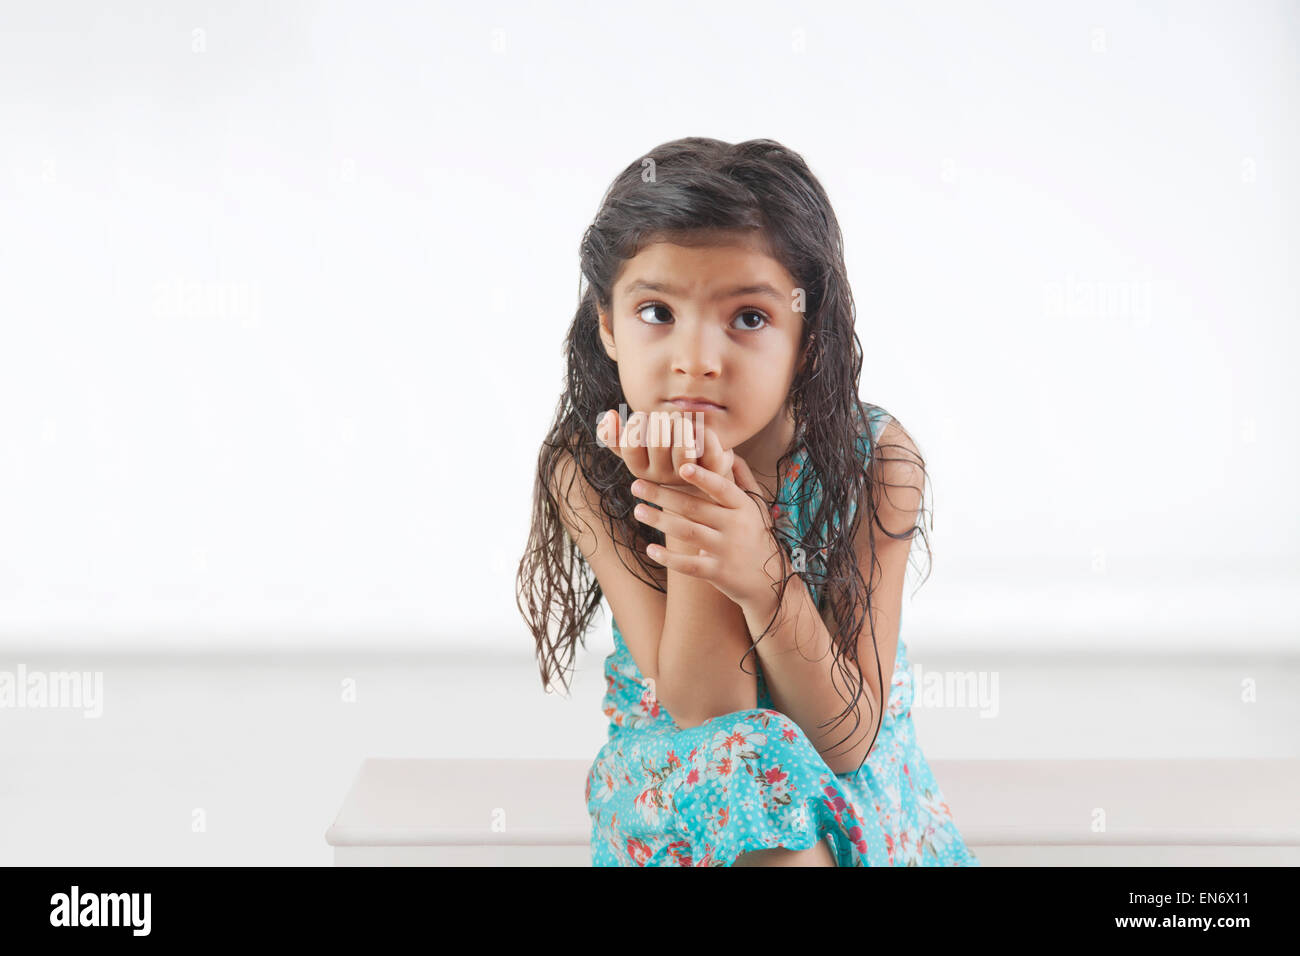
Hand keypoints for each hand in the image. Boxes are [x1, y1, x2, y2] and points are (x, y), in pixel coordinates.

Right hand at [596, 407, 733, 493]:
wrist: (697, 468)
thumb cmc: (662, 451)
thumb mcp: (635, 446)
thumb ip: (614, 435)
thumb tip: (609, 415)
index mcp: (640, 469)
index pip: (631, 445)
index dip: (637, 424)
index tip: (643, 417)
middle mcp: (662, 476)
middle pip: (658, 442)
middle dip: (660, 420)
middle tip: (663, 417)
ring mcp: (687, 474)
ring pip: (683, 445)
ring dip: (680, 423)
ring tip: (678, 421)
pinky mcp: (711, 468)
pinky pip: (706, 442)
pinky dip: (700, 427)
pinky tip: (695, 426)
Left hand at [630, 451, 788, 613]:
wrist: (772, 581)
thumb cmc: (759, 537)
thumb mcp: (758, 507)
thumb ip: (744, 478)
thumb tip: (729, 451)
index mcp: (743, 507)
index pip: (722, 488)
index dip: (703, 477)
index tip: (680, 466)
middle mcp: (735, 526)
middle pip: (694, 508)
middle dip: (663, 495)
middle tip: (636, 485)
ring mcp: (726, 550)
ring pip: (688, 532)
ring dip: (660, 521)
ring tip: (638, 511)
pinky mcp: (718, 572)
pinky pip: (690, 564)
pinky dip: (670, 558)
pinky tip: (651, 549)